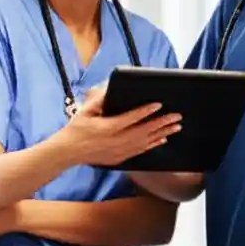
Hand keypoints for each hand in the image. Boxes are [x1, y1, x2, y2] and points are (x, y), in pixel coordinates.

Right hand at [60, 83, 180, 166]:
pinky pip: (140, 151)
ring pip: (145, 142)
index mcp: (107, 127)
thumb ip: (98, 99)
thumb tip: (111, 87)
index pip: (130, 118)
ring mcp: (119, 151)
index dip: (145, 111)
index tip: (158, 104)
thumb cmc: (76, 128)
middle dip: (161, 123)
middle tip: (176, 116)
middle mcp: (116, 141)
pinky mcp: (120, 158)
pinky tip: (163, 139)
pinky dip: (153, 144)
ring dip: (162, 133)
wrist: (68, 152)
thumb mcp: (84, 111)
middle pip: (143, 131)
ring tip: (176, 126)